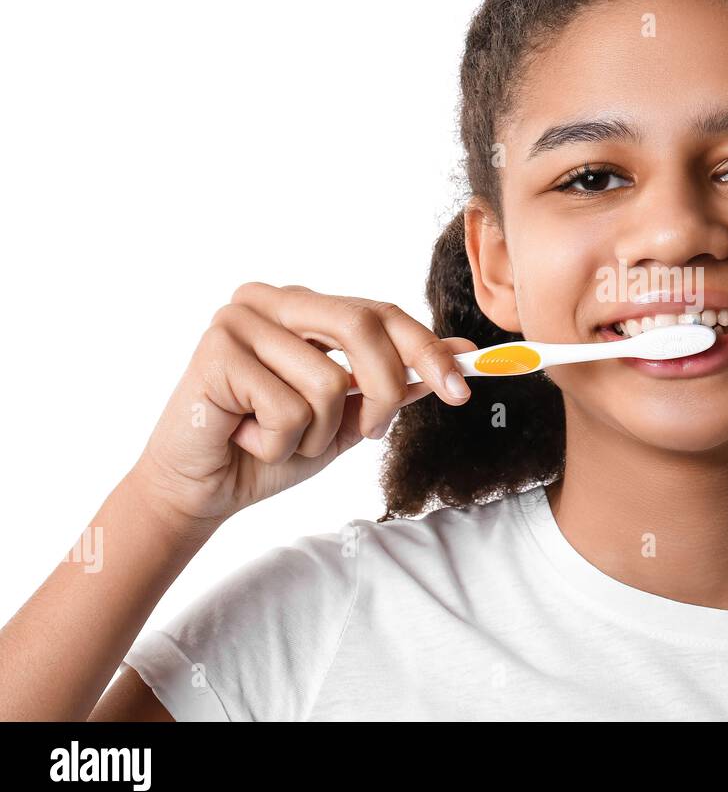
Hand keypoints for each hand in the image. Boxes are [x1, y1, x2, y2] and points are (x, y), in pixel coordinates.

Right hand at [131, 282, 475, 525]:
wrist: (201, 491)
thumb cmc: (271, 448)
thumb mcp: (348, 417)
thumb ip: (398, 383)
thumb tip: (462, 354)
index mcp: (302, 305)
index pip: (380, 312)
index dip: (428, 350)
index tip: (461, 390)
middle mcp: (270, 300)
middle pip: (362, 327)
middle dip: (386, 388)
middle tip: (371, 432)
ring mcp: (239, 320)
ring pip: (329, 382)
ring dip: (315, 432)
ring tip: (276, 436)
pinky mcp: (215, 352)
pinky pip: (289, 408)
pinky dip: (279, 442)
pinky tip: (246, 437)